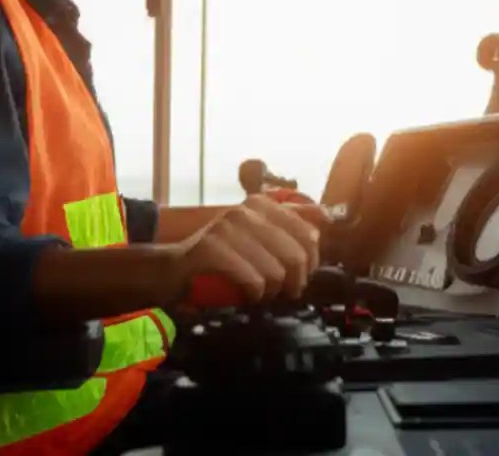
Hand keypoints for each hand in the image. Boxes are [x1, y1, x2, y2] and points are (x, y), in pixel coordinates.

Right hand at [177, 199, 321, 301]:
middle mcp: (245, 211)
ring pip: (276, 271)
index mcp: (261, 204)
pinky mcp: (211, 249)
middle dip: (295, 281)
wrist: (173, 268)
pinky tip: (248, 295)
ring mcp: (226, 228)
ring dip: (272, 291)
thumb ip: (289, 221)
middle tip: (283, 291)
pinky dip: (254, 294)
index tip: (300, 275)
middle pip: (296, 256)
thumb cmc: (220, 255)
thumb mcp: (256, 233)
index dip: (310, 261)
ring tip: (262, 293)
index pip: (309, 234)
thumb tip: (325, 215)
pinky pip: (253, 280)